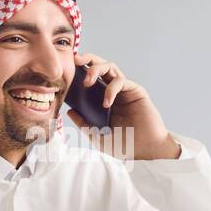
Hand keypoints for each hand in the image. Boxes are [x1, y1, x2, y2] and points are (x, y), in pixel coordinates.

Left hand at [65, 52, 180, 159]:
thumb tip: (70, 111)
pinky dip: (111, 89)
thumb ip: (84, 124)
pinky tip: (106, 103)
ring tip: (87, 82)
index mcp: (102, 98)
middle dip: (87, 59)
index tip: (66, 68)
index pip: (89, 77)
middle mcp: (113, 90)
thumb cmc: (124, 145)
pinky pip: (121, 81)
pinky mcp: (136, 91)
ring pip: (110, 66)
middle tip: (75, 61)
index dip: (79, 70)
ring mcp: (124, 90)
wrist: (144, 151)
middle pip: (99, 65)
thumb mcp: (97, 136)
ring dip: (96, 69)